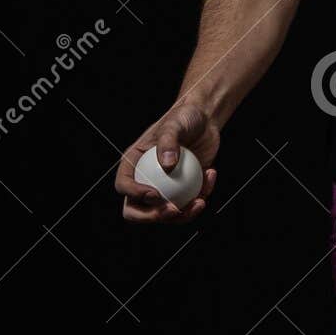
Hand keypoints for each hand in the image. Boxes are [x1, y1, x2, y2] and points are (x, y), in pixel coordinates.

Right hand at [115, 101, 219, 224]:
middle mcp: (143, 180)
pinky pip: (187, 206)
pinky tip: (211, 175)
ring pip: (164, 215)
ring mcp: (163, 189)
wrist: (204, 120)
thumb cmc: (183, 118)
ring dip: (182, 215)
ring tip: (201, 201)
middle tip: (173, 209)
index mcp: (133, 164)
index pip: (123, 186)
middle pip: (136, 210)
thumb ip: (168, 141)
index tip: (156, 194)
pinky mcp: (183, 192)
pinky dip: (200, 198)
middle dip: (152, 216)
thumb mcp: (174, 124)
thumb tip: (167, 166)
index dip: (135, 195)